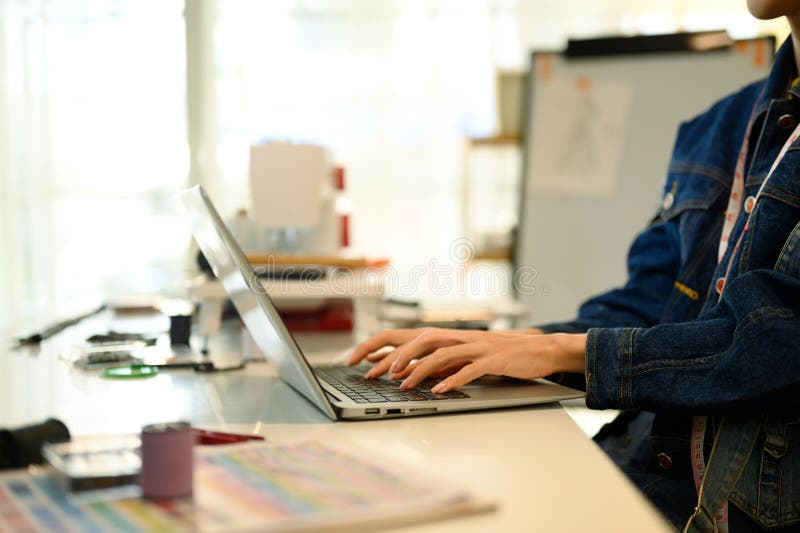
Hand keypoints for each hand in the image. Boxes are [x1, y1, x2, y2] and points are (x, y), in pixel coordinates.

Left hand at [347, 327, 585, 392]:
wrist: (540, 349)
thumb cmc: (500, 355)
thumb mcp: (463, 357)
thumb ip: (437, 361)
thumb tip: (405, 371)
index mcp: (449, 337)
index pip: (406, 336)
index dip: (380, 345)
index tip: (357, 360)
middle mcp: (459, 337)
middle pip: (418, 339)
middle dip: (392, 355)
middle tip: (372, 373)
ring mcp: (476, 346)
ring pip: (440, 351)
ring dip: (418, 368)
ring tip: (402, 383)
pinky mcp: (494, 358)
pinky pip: (469, 368)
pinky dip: (452, 378)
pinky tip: (438, 389)